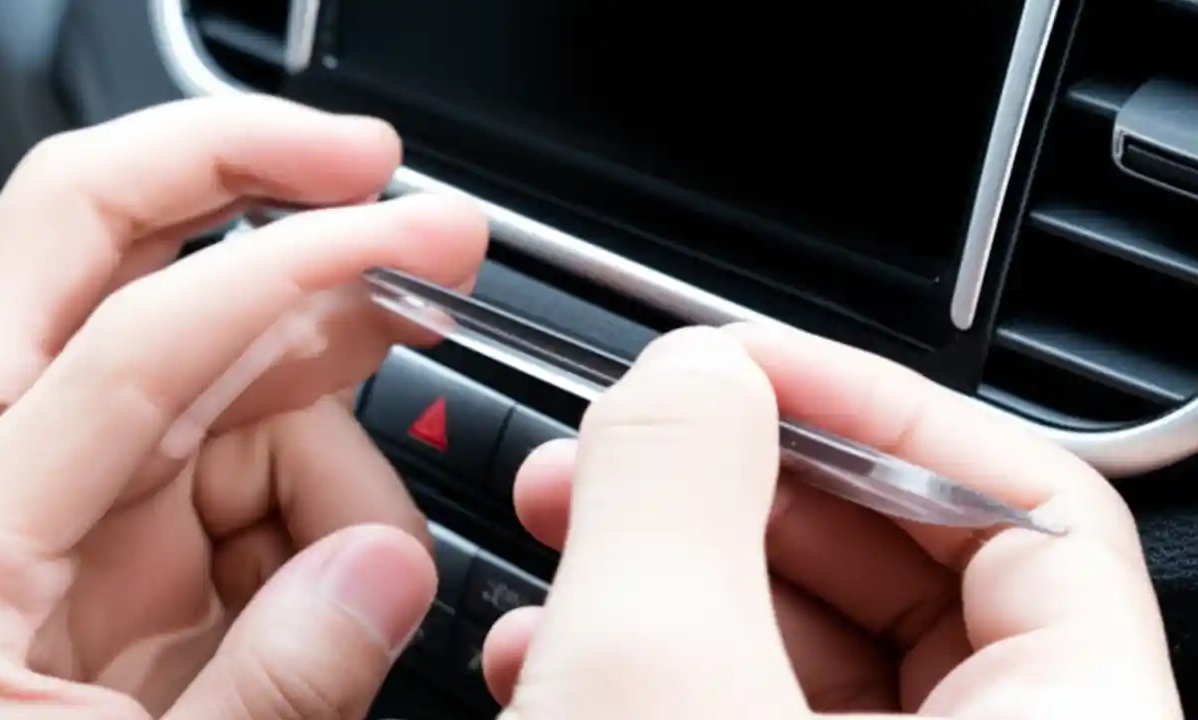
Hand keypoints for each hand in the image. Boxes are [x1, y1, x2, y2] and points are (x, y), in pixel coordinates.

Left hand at [0, 96, 487, 717]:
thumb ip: (270, 690)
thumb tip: (385, 573)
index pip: (137, 341)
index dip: (285, 268)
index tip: (400, 237)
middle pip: (92, 234)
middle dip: (242, 174)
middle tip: (372, 175)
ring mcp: (45, 490)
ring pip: (203, 357)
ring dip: (317, 371)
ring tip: (389, 480)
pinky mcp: (98, 526)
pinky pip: (229, 451)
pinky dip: (309, 481)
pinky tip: (347, 561)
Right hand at [481, 326, 1182, 718]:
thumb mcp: (659, 675)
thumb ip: (682, 484)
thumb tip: (693, 374)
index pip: (1035, 509)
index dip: (880, 411)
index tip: (744, 371)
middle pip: (902, 569)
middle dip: (730, 487)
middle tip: (623, 448)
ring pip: (800, 645)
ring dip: (664, 572)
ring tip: (557, 542)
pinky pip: (743, 712)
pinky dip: (650, 666)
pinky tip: (553, 655)